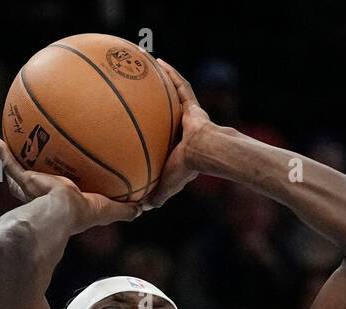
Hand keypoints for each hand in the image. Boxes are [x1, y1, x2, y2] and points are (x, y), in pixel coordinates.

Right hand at [0, 138, 139, 227]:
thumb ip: (123, 209)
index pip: (59, 195)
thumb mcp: (106, 209)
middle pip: (35, 182)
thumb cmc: (81, 214)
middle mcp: (43, 195)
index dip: (59, 190)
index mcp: (61, 201)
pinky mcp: (23, 180)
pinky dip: (3, 152)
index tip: (60, 184)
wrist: (58, 213)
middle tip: (31, 160)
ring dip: (13, 160)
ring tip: (7, 144)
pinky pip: (10, 163)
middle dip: (31, 175)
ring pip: (18, 173)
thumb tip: (143, 208)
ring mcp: (30, 187)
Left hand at [141, 58, 215, 209]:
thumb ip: (156, 195)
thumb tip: (142, 209)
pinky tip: (157, 61)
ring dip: (163, 81)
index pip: (165, 137)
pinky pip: (180, 85)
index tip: (143, 127)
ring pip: (173, 94)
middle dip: (157, 101)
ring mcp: (189, 115)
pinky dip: (170, 73)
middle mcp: (183, 128)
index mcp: (179, 146)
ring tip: (148, 67)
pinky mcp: (192, 105)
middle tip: (140, 91)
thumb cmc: (187, 170)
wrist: (206, 153)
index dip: (155, 131)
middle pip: (167, 111)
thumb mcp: (167, 184)